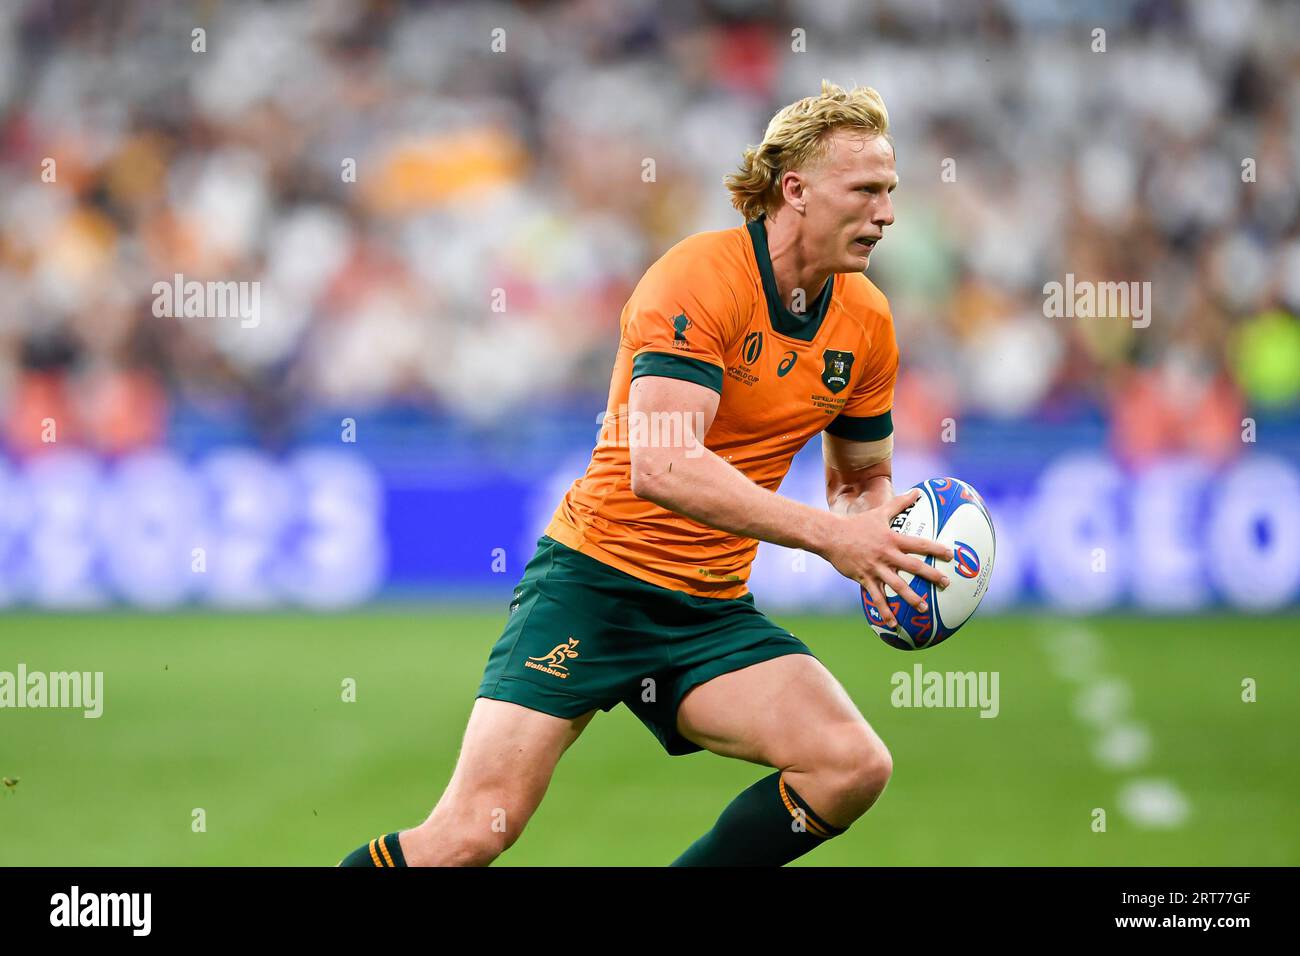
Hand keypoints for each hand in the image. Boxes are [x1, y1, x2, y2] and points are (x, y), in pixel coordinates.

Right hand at [819, 488, 953, 628]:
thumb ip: (900, 503)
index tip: (951, 555)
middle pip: (913, 567)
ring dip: (911, 598)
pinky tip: (893, 623)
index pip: (919, 544)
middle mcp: (886, 555)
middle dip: (931, 576)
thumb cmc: (858, 524)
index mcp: (892, 539)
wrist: (831, 536)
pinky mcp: (864, 579)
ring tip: (924, 608)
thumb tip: (918, 491)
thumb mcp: (880, 512)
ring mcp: (875, 568)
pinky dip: (885, 610)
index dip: (936, 549)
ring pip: (897, 586)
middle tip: (946, 584)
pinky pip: (876, 597)